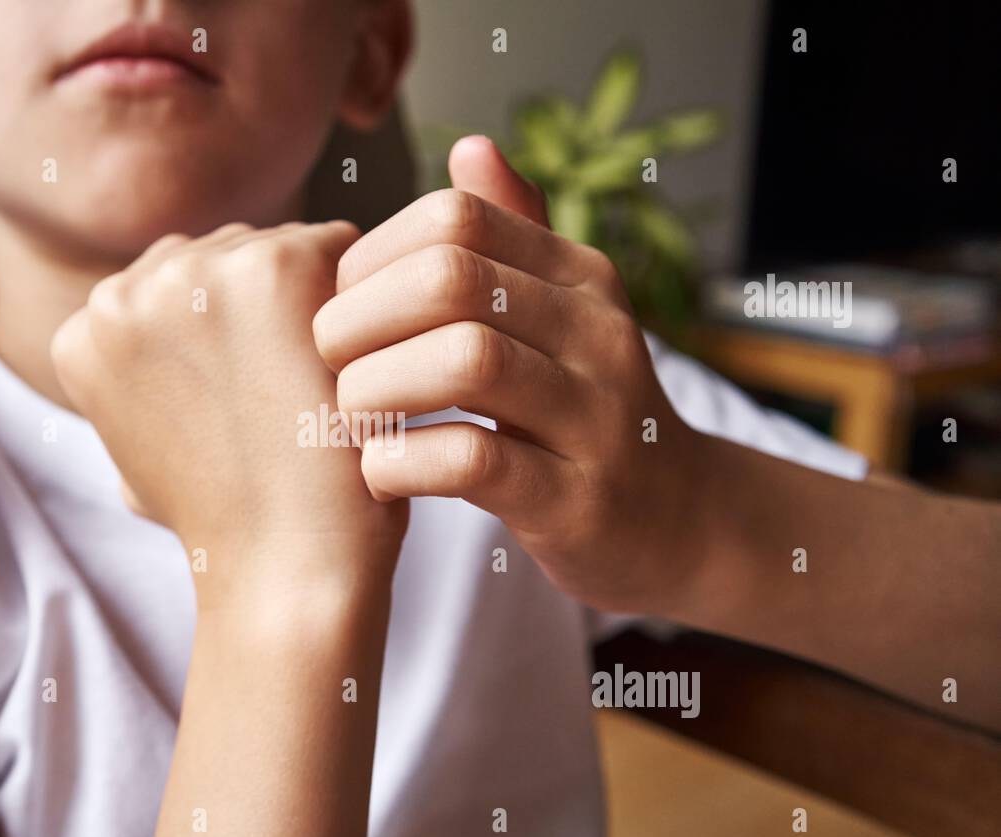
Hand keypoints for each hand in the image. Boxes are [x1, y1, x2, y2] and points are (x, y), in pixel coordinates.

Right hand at [51, 221, 407, 602]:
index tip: (246, 396)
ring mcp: (197, 272)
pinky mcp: (275, 268)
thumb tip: (173, 345)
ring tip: (313, 385)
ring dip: (308, 302)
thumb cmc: (227, 520)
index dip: (226, 336)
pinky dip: (356, 301)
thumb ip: (143, 372)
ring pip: (276, 246)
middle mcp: (124, 288)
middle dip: (262, 309)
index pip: (170, 283)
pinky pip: (336, 248)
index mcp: (83, 330)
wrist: (284, 565)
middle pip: (221, 255)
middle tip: (286, 392)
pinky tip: (344, 369)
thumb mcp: (138, 451)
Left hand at [312, 136, 711, 614]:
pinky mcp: (575, 500)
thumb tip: (468, 146)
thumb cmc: (582, 412)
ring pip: (465, 362)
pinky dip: (403, 462)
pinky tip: (381, 470)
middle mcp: (595, 333)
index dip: (372, 258)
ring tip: (352, 413)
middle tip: (328, 361)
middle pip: (451, 280)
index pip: (455, 219)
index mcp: (579, 276)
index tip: (343, 306)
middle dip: (360, 318)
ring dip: (376, 387)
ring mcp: (593, 418)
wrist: (676, 521)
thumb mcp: (562, 314)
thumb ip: (512, 237)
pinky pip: (473, 459)